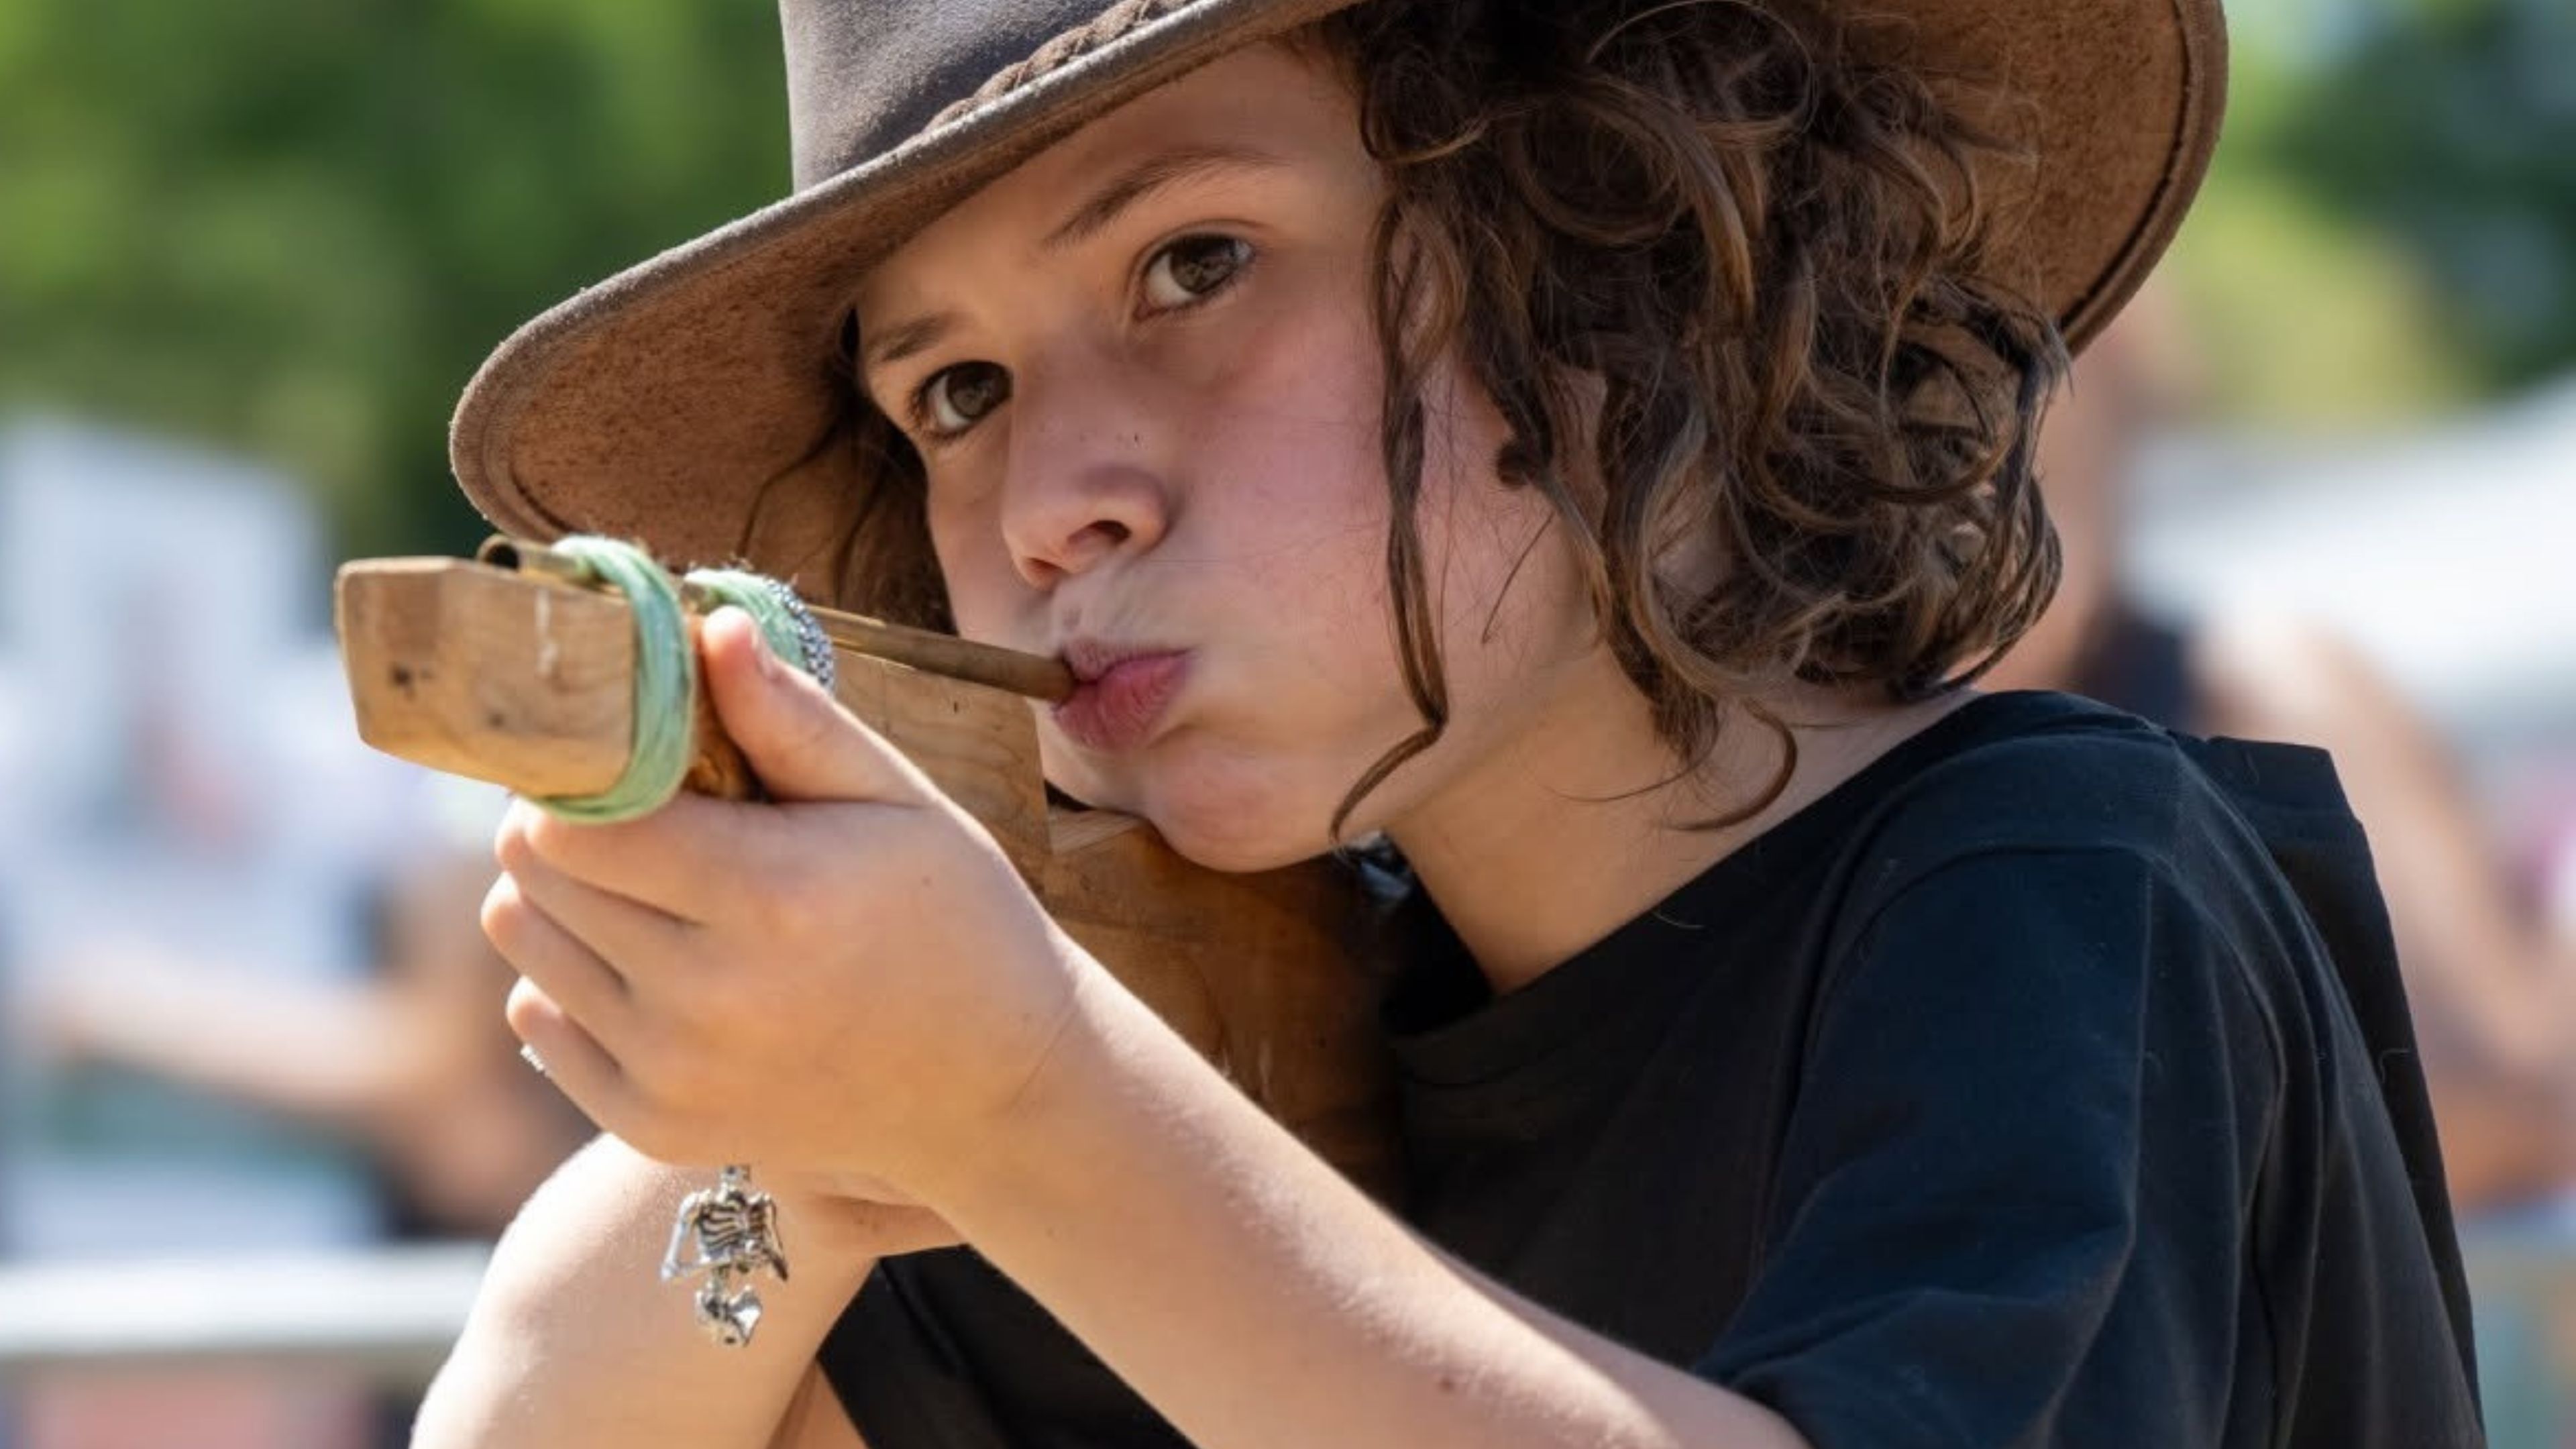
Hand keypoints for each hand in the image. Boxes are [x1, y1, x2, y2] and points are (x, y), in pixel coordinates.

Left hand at [484, 608, 1092, 1198]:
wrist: (992, 1087)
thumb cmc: (952, 918)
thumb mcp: (896, 798)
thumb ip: (793, 717)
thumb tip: (708, 626)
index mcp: (770, 896)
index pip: (578, 817)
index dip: (578, 767)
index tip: (619, 750)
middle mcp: (707, 997)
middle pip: (533, 872)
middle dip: (563, 819)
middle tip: (633, 807)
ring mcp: (673, 1073)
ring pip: (521, 941)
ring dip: (560, 895)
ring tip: (646, 882)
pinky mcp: (652, 1126)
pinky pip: (536, 1022)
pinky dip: (569, 980)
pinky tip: (652, 963)